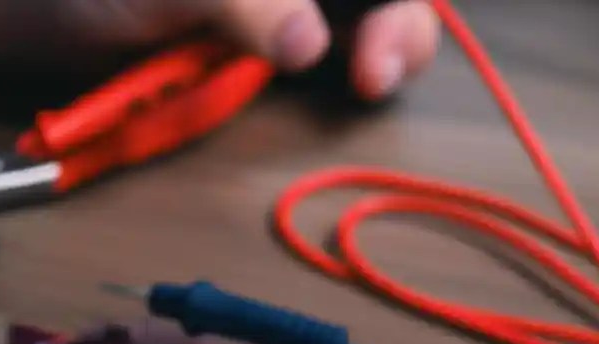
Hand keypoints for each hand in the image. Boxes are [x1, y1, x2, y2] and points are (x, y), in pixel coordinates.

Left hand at [0, 0, 438, 100]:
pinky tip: (291, 75)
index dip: (391, 0)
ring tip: (342, 80)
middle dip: (388, 17)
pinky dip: (294, 62)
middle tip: (373, 70)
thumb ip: (227, 3)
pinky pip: (278, 41)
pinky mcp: (208, 21)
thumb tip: (302, 41)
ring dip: (348, 44)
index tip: (374, 49)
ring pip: (326, 9)